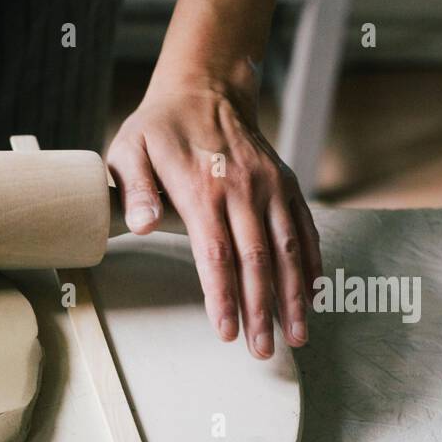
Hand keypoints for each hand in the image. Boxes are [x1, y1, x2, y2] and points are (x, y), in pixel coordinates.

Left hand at [107, 79, 321, 358]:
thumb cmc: (159, 129)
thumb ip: (134, 190)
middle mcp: (243, 190)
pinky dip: (310, 263)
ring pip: (287, 249)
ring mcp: (269, 187)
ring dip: (293, 296)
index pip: (216, 255)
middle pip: (256, 261)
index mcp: (202, 189)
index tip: (228, 332)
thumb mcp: (129, 150)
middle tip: (263, 352)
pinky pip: (303, 228)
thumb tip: (142, 226)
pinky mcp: (285, 185)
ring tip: (297, 336)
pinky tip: (311, 295)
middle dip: (262, 311)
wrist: (204, 90)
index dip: (223, 297)